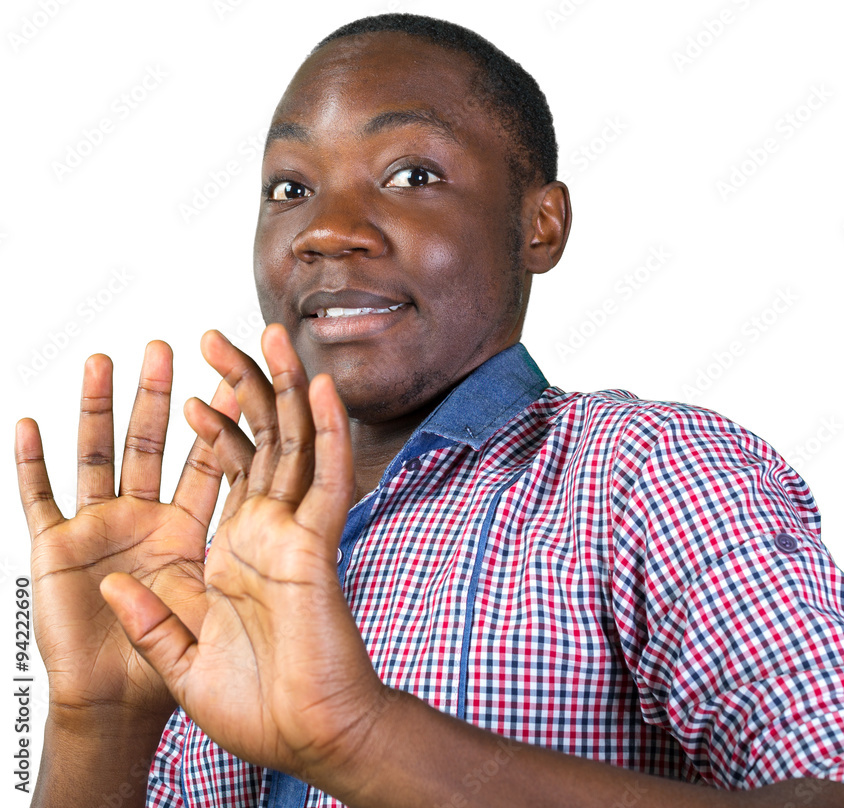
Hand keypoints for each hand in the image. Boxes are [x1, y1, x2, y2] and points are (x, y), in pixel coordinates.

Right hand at [15, 342, 239, 725]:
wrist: (119, 710)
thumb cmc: (173, 657)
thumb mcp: (210, 604)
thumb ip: (228, 565)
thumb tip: (251, 520)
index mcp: (188, 530)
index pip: (211, 463)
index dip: (223, 421)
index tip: (239, 374)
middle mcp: (143, 520)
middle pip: (152, 444)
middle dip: (159, 396)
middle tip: (169, 346)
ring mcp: (98, 530)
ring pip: (97, 456)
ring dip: (98, 410)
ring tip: (104, 361)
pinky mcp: (55, 551)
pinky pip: (39, 500)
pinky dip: (31, 464)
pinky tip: (29, 424)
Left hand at [101, 326, 387, 794]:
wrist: (303, 738)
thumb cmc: (255, 706)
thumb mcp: (179, 659)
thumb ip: (150, 619)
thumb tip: (113, 585)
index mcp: (236, 553)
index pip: (227, 472)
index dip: (214, 428)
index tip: (195, 390)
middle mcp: (267, 533)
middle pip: (260, 441)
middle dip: (244, 386)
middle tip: (222, 337)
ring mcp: (294, 534)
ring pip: (295, 445)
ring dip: (286, 388)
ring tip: (273, 336)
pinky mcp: (317, 546)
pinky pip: (326, 481)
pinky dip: (329, 433)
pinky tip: (321, 390)